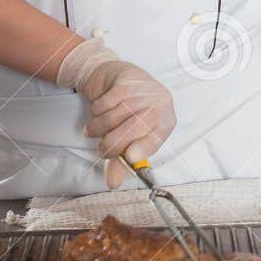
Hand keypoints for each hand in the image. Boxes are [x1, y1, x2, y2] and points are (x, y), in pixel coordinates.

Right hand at [58, 37, 177, 187]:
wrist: (115, 77)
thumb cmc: (126, 112)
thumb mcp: (128, 138)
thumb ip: (121, 161)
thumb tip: (112, 183)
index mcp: (165, 121)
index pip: (157, 137)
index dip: (143, 148)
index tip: (129, 157)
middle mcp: (159, 104)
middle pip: (134, 128)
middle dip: (112, 143)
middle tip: (101, 149)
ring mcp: (143, 90)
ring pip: (115, 116)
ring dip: (98, 128)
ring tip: (94, 130)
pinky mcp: (126, 80)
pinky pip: (105, 103)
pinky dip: (96, 112)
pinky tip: (96, 111)